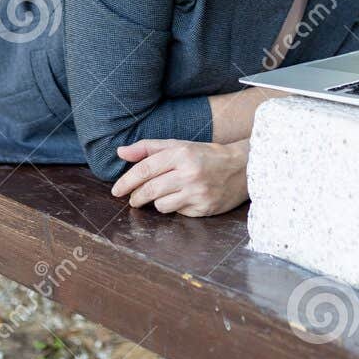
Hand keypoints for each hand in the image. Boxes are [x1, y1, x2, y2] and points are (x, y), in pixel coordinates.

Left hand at [111, 138, 249, 216]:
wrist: (242, 168)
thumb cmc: (205, 155)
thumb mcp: (179, 146)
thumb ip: (148, 148)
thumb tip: (120, 152)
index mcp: (181, 154)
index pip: (145, 169)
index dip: (127, 181)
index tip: (116, 190)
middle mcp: (189, 173)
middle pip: (150, 190)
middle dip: (136, 197)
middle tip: (132, 200)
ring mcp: (198, 193)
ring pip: (161, 205)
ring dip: (157, 202)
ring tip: (167, 194)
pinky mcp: (205, 209)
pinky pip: (179, 213)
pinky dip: (177, 207)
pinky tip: (186, 198)